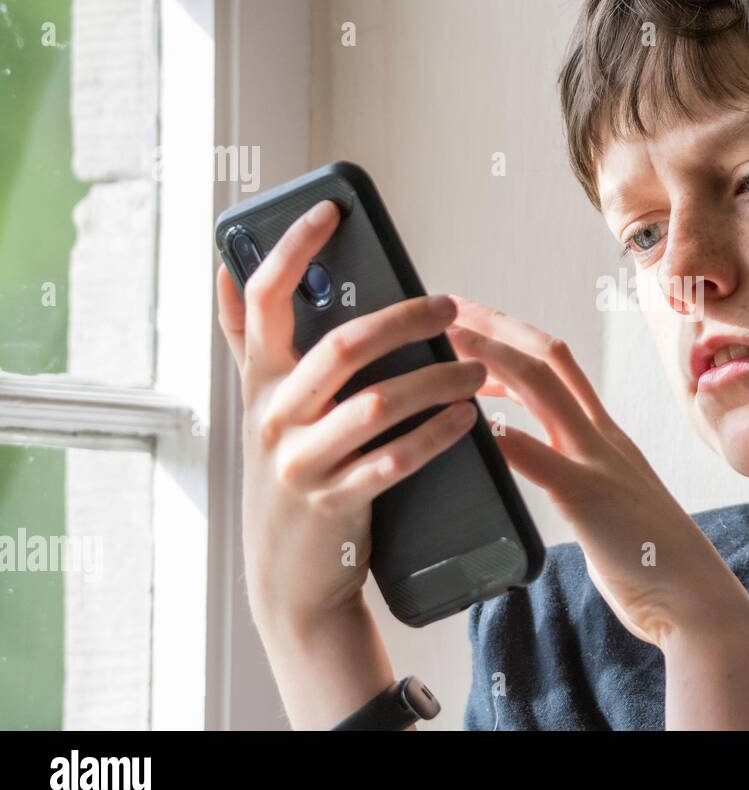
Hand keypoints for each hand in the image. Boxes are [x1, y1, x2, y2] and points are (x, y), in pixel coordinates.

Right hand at [215, 200, 487, 641]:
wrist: (288, 579)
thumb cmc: (293, 474)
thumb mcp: (265, 410)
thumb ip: (254, 347)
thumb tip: (229, 272)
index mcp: (260, 383)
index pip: (264, 300)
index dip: (293, 250)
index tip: (330, 210)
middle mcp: (272, 417)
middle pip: (341, 347)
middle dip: (404, 318)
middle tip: (448, 304)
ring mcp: (300, 463)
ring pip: (376, 404)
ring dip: (437, 379)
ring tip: (477, 367)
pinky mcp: (334, 503)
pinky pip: (394, 460)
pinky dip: (437, 436)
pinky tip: (470, 420)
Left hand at [444, 295, 748, 648]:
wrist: (695, 598)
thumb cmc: (651, 561)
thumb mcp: (611, 501)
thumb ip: (576, 476)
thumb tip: (536, 469)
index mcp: (606, 436)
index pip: (557, 365)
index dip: (512, 336)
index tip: (471, 324)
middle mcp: (602, 437)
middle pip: (546, 357)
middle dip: (493, 327)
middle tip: (443, 312)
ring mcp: (597, 462)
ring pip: (540, 387)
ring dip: (487, 359)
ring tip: (442, 346)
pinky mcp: (587, 498)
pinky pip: (534, 456)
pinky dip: (496, 435)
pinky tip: (462, 423)